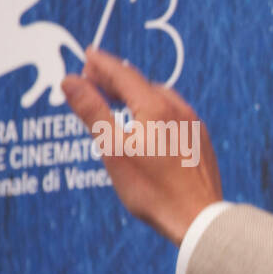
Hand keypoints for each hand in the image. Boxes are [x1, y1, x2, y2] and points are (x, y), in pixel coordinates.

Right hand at [60, 47, 222, 244]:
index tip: (87, 54)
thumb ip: (92, 111)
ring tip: (117, 99)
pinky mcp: (202, 142)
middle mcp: (180, 111)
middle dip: (117, 78)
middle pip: (143, 84)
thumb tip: (70, 80)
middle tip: (94, 77)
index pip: (124, 74)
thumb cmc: (153, 190)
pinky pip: (175, 115)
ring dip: (137, 94)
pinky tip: (148, 124)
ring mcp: (195, 126)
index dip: (102, 63)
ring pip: (162, 99)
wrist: (199, 220)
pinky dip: (156, 110)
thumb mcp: (113, 150)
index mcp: (156, 108)